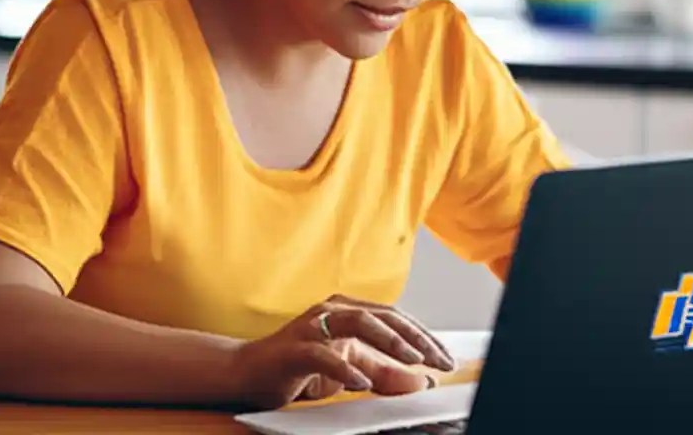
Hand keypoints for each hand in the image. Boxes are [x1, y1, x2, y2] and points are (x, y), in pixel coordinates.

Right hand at [229, 295, 455, 409]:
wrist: (247, 373)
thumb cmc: (298, 367)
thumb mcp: (350, 370)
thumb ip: (384, 374)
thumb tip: (421, 381)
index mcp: (348, 311)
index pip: (396, 318)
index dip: (423, 336)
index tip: (445, 358)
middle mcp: (333, 310)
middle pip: (384, 316)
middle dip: (416, 338)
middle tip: (438, 360)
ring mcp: (312, 326)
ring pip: (358, 323)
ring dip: (389, 341)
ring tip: (413, 361)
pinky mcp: (294, 348)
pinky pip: (323, 355)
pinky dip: (345, 368)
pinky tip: (363, 381)